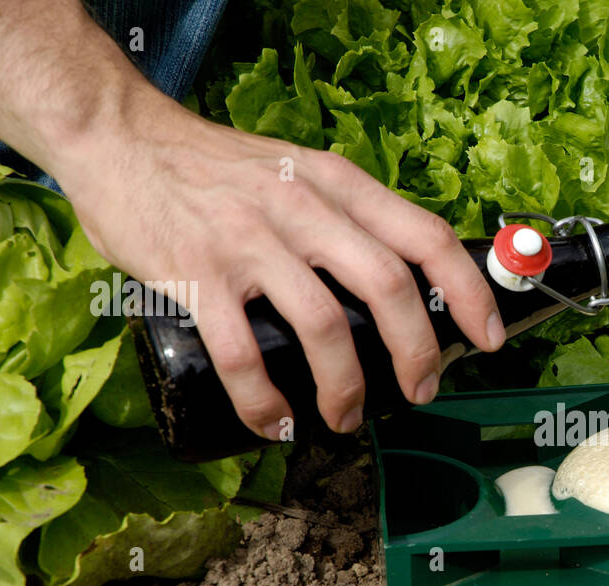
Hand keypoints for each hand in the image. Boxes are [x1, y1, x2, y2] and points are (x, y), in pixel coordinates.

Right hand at [55, 94, 502, 438]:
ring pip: (325, 326)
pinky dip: (264, 403)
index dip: (468, 292)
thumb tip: (404, 285)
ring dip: (346, 388)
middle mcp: (303, 208)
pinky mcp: (196, 275)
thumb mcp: (300, 171)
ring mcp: (249, 242)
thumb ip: (346, 217)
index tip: (488, 337)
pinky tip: (275, 424)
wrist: (121, 138)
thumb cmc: (218, 168)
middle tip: (421, 391)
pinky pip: (242, 356)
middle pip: (389, 287)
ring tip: (346, 417)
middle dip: (417, 353)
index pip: (426, 236)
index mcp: (338, 184)